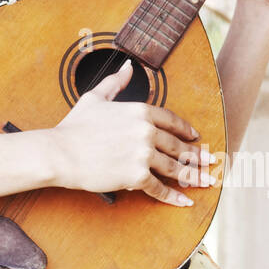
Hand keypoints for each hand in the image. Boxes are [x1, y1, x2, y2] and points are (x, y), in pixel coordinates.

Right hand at [50, 57, 209, 205]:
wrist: (60, 153)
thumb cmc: (74, 126)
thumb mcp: (95, 98)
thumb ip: (116, 83)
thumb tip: (128, 67)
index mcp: (139, 110)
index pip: (171, 120)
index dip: (186, 129)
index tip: (195, 137)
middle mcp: (146, 131)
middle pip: (178, 145)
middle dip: (196, 155)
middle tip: (209, 162)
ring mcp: (143, 154)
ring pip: (174, 168)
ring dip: (193, 177)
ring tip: (205, 182)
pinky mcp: (137, 176)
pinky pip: (160, 188)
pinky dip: (174, 197)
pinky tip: (185, 201)